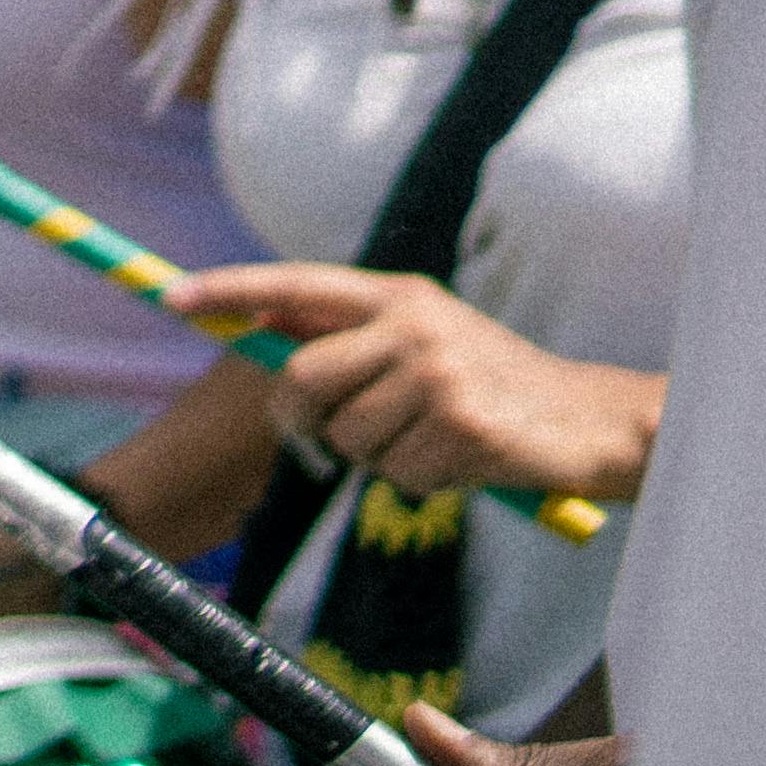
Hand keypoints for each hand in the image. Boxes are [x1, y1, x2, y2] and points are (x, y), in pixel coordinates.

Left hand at [169, 266, 657, 505]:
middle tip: (332, 436)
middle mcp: (415, 324)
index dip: (229, 290)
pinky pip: (396, 474)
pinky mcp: (464, 426)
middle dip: (304, 419)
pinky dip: (419, 481)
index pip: (295, 284)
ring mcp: (440, 374)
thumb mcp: (424, 338)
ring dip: (377, 457)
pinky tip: (462, 462)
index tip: (171, 299)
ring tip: (429, 442)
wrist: (593, 422)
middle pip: (302, 377)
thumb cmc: (492, 383)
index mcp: (399, 295)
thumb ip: (350, 333)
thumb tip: (258, 325)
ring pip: (348, 437)